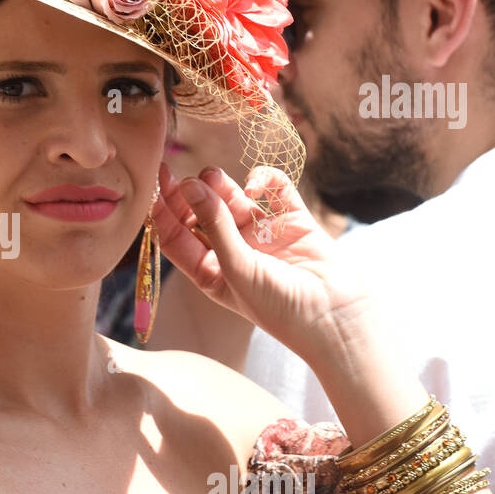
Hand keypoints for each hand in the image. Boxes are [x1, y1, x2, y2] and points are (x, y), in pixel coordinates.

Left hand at [151, 163, 375, 365]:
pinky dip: (264, 181)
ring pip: (234, 199)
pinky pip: (274, 191)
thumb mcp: (238, 269)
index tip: (158, 183)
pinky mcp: (292, 219)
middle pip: (202, 214)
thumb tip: (190, 185)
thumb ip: (215, 226)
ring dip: (221, 185)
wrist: (336, 317)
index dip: (164, 211)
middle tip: (183, 176)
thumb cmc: (279, 307)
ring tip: (214, 178)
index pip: (177, 236)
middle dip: (191, 194)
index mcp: (211, 271)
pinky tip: (257, 187)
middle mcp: (233, 251)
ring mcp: (262, 234)